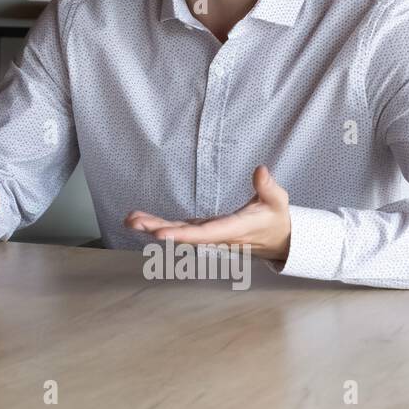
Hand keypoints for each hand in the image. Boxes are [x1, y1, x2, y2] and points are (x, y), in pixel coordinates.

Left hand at [123, 165, 291, 261]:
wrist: (277, 238)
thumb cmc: (275, 218)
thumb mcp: (278, 201)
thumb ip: (268, 187)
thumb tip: (260, 170)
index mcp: (234, 229)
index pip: (206, 234)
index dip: (183, 235)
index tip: (161, 234)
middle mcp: (217, 236)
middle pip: (184, 235)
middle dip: (159, 230)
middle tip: (134, 223)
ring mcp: (207, 235)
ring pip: (178, 232)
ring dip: (153, 226)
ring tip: (130, 219)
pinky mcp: (202, 230)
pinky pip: (178, 228)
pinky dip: (158, 224)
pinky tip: (139, 219)